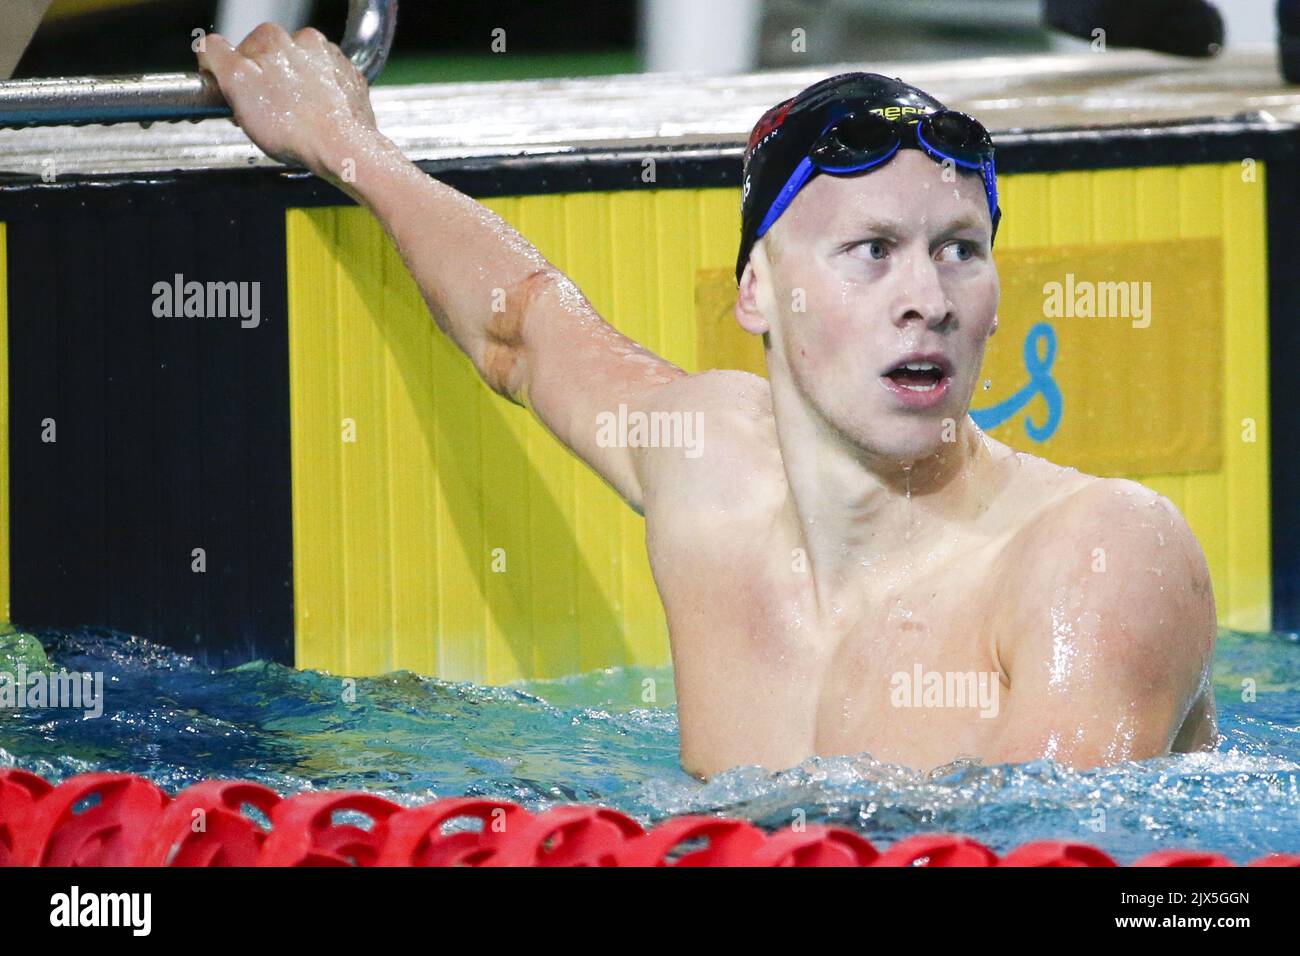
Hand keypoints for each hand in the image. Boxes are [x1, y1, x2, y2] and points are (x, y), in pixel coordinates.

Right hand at [196, 22, 381, 178]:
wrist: (343, 149)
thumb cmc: (292, 125)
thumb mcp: (236, 86)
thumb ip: (216, 56)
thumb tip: (208, 46)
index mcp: (273, 38)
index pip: (239, 52)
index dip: (235, 79)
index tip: (240, 100)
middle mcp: (306, 42)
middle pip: (272, 63)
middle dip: (266, 86)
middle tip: (267, 116)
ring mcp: (332, 62)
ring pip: (300, 76)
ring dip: (293, 94)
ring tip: (294, 122)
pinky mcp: (350, 83)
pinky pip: (326, 89)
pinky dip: (319, 102)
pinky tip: (315, 120)